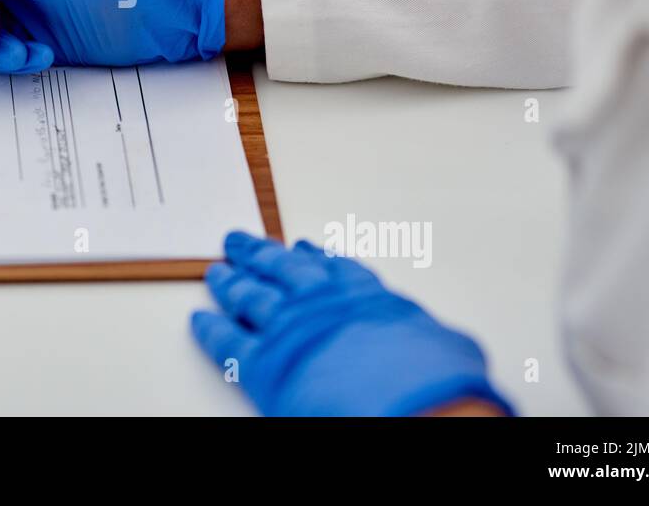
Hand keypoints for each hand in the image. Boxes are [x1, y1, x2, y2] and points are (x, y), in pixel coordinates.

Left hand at [191, 233, 513, 416]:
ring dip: (230, 281)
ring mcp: (289, 328)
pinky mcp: (262, 363)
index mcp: (365, 295)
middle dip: (259, 254)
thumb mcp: (449, 348)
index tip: (302, 246)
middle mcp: (321, 302)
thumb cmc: (433, 381)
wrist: (404, 407)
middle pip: (282, 269)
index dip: (315, 257)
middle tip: (239, 241)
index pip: (335, 268)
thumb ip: (432, 337)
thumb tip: (445, 346)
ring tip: (217, 271)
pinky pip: (226, 341)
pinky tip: (199, 319)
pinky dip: (210, 328)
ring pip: (249, 295)